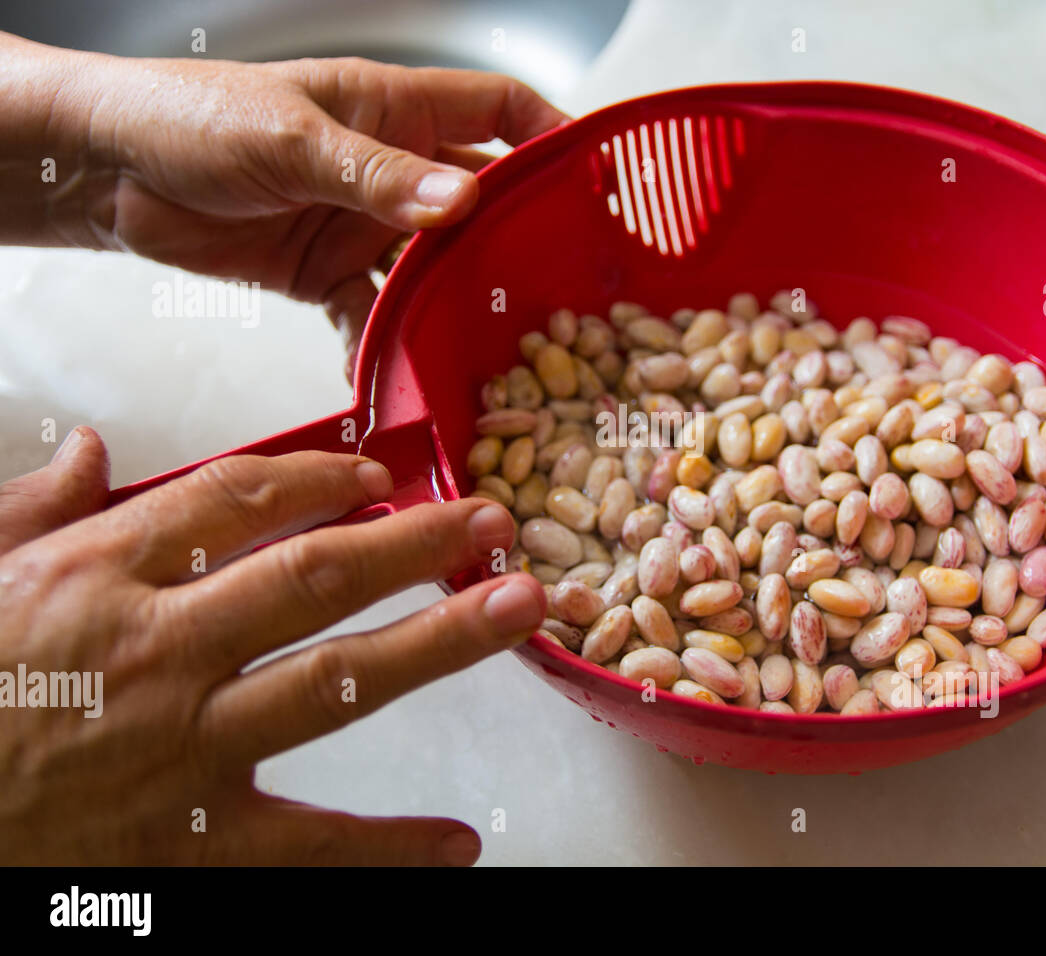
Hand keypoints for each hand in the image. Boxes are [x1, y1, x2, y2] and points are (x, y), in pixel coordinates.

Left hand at [0, 34, 567, 377]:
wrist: (108, 170)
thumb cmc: (193, 117)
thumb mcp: (290, 138)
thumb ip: (375, 175)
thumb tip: (462, 204)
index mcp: (396, 110)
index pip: (500, 111)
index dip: (551, 140)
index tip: (594, 186)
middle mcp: (393, 170)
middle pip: (479, 207)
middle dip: (516, 246)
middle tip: (558, 298)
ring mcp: (362, 226)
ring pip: (432, 272)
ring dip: (453, 309)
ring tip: (489, 354)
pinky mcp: (325, 275)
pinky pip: (372, 317)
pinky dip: (383, 349)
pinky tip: (394, 382)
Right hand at [0, 426, 544, 864]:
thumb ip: (37, 509)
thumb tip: (95, 453)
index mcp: (99, 576)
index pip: (238, 500)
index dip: (321, 477)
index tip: (377, 473)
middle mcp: (156, 649)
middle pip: (313, 577)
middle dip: (415, 542)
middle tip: (492, 519)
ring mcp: (180, 747)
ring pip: (335, 681)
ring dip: (439, 641)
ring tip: (517, 608)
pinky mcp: (187, 842)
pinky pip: (306, 845)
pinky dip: (387, 846)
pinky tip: (457, 841)